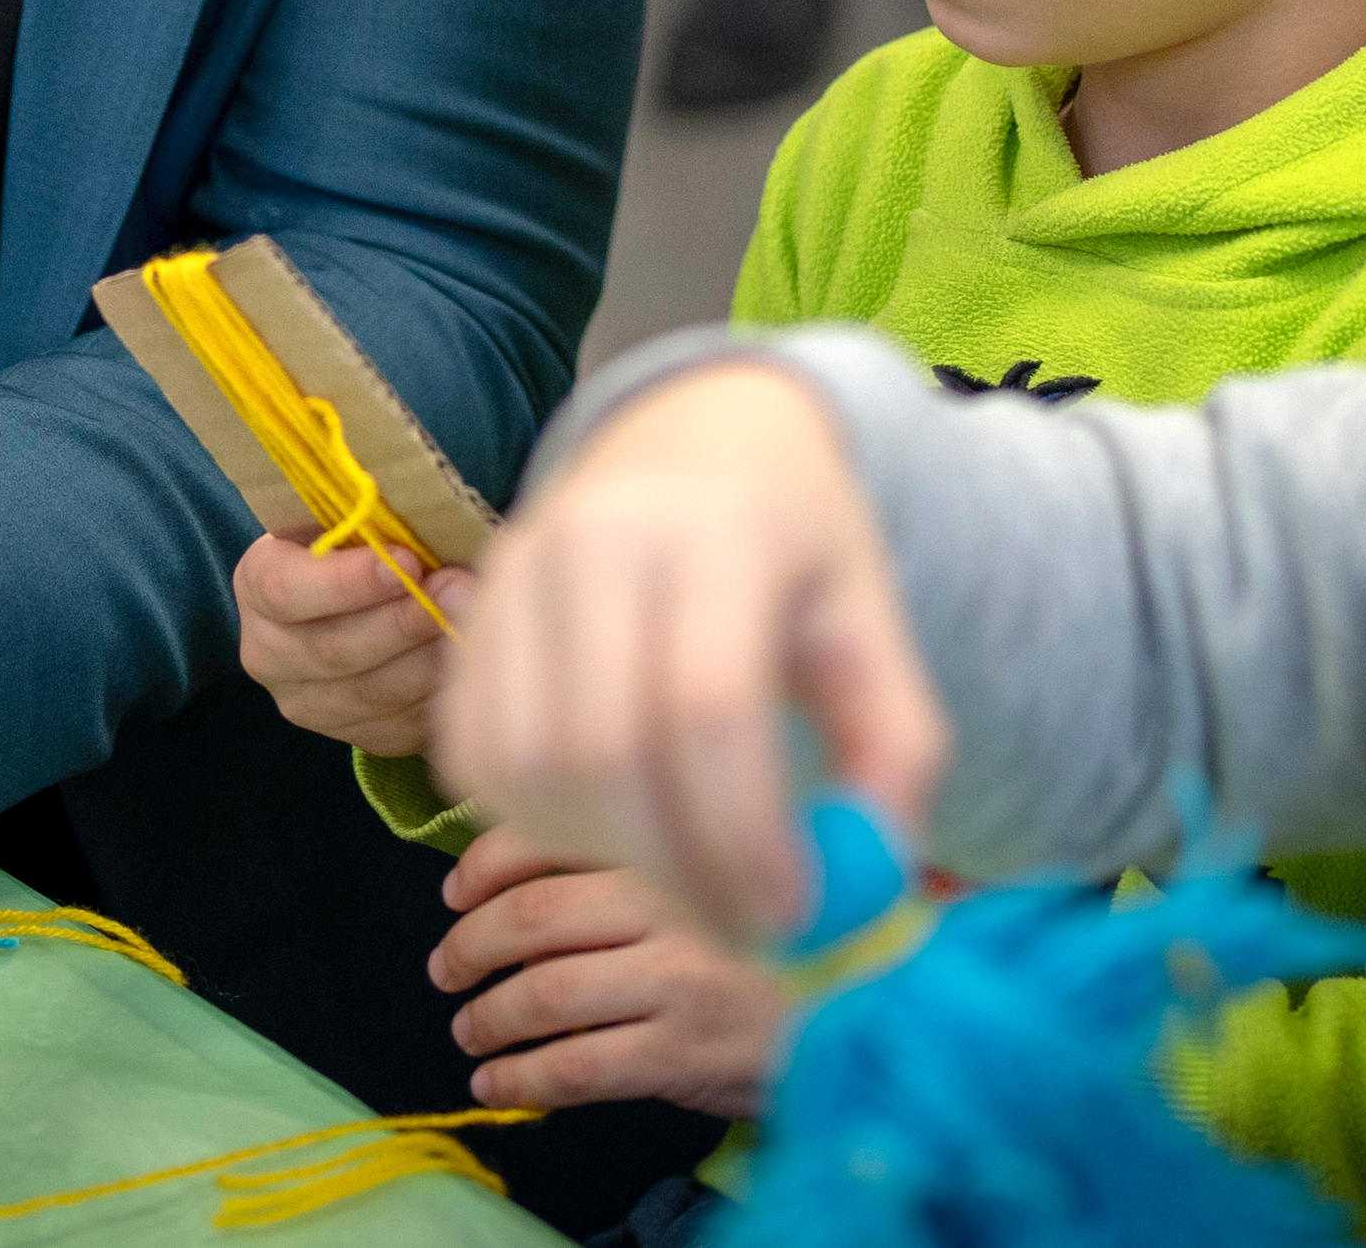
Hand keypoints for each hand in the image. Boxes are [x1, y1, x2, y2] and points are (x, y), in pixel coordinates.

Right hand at [235, 532, 465, 759]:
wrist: (348, 596)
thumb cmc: (355, 542)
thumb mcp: (346, 516)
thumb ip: (369, 516)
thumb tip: (420, 510)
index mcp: (258, 585)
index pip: (287, 591)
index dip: (349, 581)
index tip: (408, 560)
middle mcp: (268, 653)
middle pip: (334, 651)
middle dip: (404, 621)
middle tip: (459, 590)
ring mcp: (306, 703)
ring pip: (370, 695)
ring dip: (430, 660)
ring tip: (474, 622)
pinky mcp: (349, 734)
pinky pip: (397, 727)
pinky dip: (437, 696)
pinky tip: (467, 663)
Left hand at [431, 825, 793, 1118]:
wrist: (867, 1013)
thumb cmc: (775, 946)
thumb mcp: (713, 873)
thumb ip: (636, 862)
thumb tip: (510, 869)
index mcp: (673, 842)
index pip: (550, 834)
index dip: (483, 865)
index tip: (456, 893)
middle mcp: (674, 899)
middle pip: (532, 916)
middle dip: (470, 944)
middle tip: (447, 967)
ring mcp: (679, 978)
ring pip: (544, 993)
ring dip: (488, 1016)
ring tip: (469, 1030)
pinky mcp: (682, 1052)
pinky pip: (575, 1067)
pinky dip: (520, 1077)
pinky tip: (496, 1084)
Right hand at [432, 363, 945, 947]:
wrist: (700, 435)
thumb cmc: (797, 547)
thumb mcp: (873, 625)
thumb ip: (894, 750)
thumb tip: (873, 881)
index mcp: (720, 529)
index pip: (708, 705)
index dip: (743, 835)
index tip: (790, 920)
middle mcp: (598, 538)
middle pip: (605, 747)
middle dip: (673, 870)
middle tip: (738, 931)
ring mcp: (518, 571)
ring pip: (527, 765)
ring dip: (603, 856)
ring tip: (684, 871)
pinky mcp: (471, 613)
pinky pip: (476, 756)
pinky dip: (536, 823)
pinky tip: (615, 826)